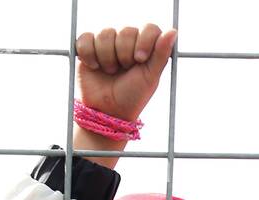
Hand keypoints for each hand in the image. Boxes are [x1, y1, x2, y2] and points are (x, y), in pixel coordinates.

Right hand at [74, 24, 176, 167]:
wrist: (107, 111)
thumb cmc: (132, 96)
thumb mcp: (150, 77)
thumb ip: (161, 54)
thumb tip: (173, 31)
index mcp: (146, 47)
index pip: (149, 29)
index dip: (145, 41)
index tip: (140, 59)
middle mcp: (127, 42)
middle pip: (127, 30)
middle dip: (125, 54)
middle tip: (124, 70)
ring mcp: (107, 44)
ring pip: (106, 34)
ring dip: (107, 56)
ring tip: (110, 71)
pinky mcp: (87, 48)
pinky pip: (86, 38)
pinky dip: (89, 54)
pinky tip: (94, 67)